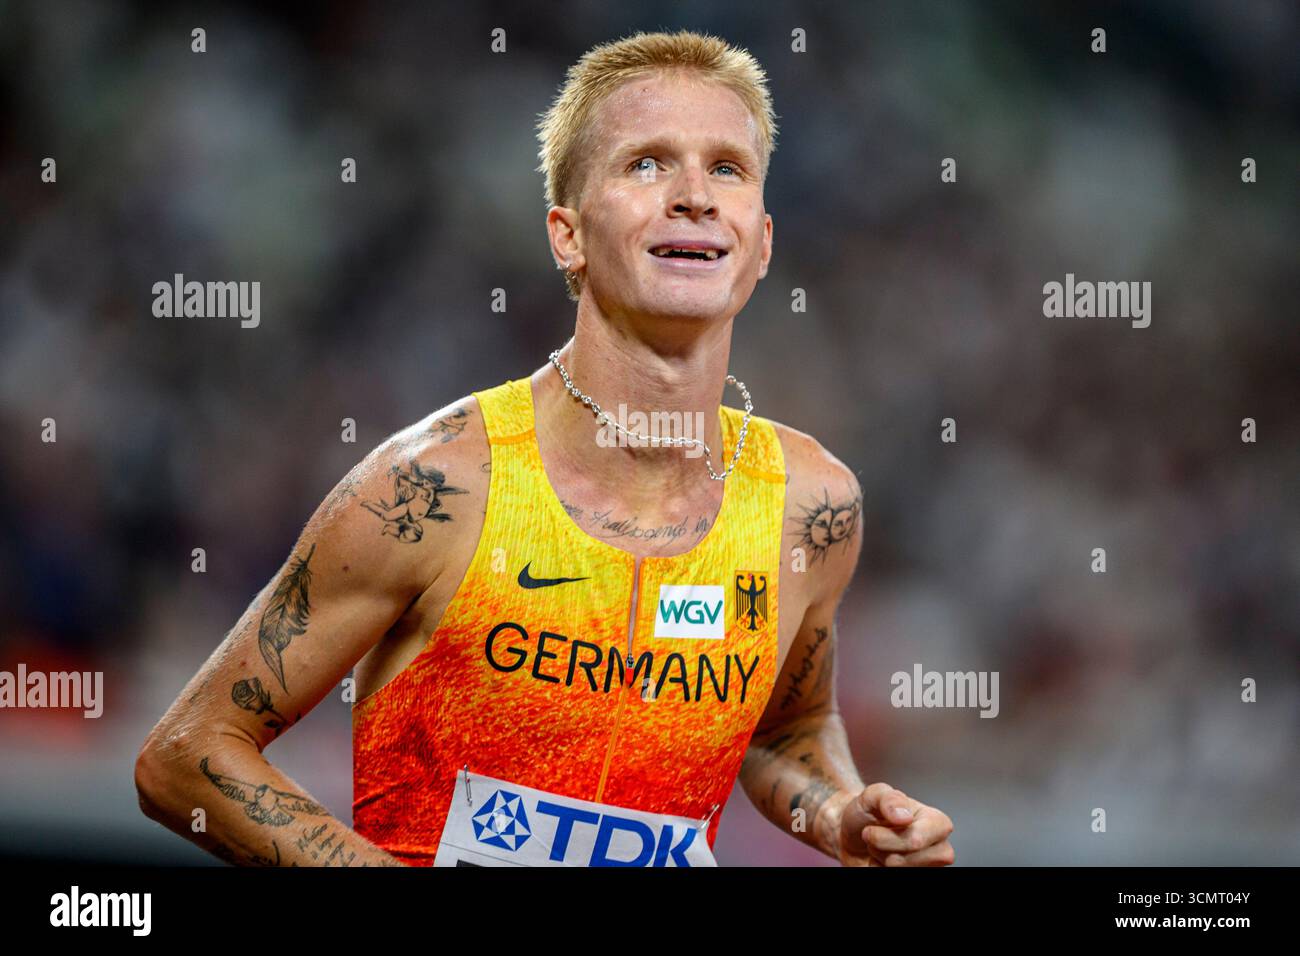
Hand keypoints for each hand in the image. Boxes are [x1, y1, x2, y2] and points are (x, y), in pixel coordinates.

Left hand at [833, 782, 953, 866]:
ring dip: (879, 858)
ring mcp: (928, 867)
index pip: (915, 840)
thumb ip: (890, 799)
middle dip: (881, 847)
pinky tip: (880, 858)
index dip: (886, 836)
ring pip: (896, 871)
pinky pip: (888, 878)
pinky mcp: (916, 877)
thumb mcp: (873, 795)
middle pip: (904, 861)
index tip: (875, 825)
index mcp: (938, 823)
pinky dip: (877, 868)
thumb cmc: (869, 812)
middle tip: (878, 833)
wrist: (854, 832)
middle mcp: (940, 849)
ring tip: (880, 845)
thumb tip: (905, 816)